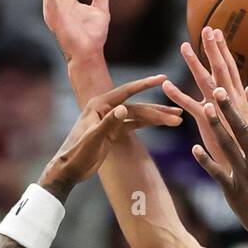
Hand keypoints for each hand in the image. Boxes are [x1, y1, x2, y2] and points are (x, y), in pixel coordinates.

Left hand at [37, 76, 181, 198]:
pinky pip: (134, 125)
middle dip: (158, 110)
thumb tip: (124, 108)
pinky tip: (161, 124)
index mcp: (99, 105)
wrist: (69, 168)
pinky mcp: (112, 131)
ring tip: (176, 120)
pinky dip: (147, 125)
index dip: (145, 85)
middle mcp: (106, 108)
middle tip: (178, 113)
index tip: (162, 78)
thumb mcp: (93, 138)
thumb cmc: (77, 152)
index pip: (127, 92)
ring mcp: (110, 119)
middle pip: (137, 106)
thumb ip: (108, 122)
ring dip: (156, 118)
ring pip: (138, 116)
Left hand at [163, 27, 247, 169]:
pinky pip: (192, 109)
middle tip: (206, 28)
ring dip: (195, 64)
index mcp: (243, 104)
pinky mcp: (210, 129)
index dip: (224, 51)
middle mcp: (234, 105)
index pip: (233, 72)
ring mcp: (223, 116)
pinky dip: (179, 97)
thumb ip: (241, 116)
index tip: (217, 32)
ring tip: (183, 46)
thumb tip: (235, 108)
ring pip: (208, 84)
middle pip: (223, 72)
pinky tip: (167, 85)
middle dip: (214, 49)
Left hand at [192, 87, 247, 247]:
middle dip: (229, 108)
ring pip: (226, 146)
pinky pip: (217, 173)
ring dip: (215, 127)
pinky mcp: (233, 192)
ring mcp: (244, 177)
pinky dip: (206, 161)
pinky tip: (195, 148)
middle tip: (217, 90)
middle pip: (241, 129)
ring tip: (204, 109)